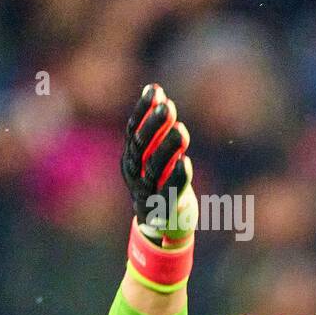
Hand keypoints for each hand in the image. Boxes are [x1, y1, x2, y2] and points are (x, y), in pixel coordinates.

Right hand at [121, 83, 197, 245]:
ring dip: (167, 147)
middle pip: (141, 146)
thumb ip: (159, 129)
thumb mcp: (157, 154)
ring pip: (153, 167)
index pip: (133, 130)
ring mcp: (145, 192)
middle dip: (154, 125)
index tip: (155, 90)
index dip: (143, 110)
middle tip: (168, 107)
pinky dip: (176, 177)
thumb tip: (158, 93)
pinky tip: (185, 162)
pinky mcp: (161, 209)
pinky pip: (167, 191)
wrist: (161, 224)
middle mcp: (133, 173)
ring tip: (181, 130)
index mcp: (130, 157)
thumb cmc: (161, 182)